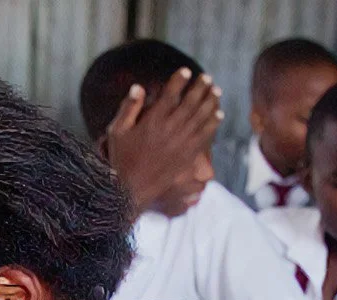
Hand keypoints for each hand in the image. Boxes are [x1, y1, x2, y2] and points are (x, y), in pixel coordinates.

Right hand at [102, 68, 221, 218]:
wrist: (130, 190)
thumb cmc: (121, 159)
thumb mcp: (117, 131)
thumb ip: (128, 108)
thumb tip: (138, 87)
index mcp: (152, 120)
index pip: (170, 94)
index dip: (179, 81)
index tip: (186, 71)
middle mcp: (169, 129)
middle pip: (190, 103)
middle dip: (200, 88)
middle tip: (207, 78)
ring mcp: (181, 143)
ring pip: (201, 117)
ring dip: (210, 102)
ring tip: (216, 91)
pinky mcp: (187, 156)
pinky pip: (205, 136)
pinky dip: (213, 123)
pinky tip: (219, 114)